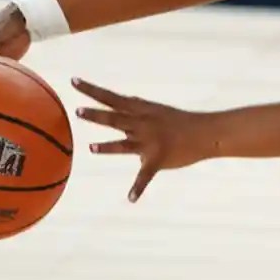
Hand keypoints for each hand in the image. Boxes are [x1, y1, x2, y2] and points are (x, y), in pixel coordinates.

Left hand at [72, 77, 216, 202]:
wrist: (205, 133)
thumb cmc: (181, 122)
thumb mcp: (157, 111)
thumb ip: (137, 111)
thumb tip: (123, 102)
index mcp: (141, 111)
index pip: (112, 98)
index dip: (92, 90)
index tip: (74, 81)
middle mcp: (143, 124)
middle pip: (115, 119)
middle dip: (96, 115)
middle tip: (78, 111)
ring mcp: (150, 142)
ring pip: (124, 144)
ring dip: (108, 147)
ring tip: (91, 148)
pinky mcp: (158, 159)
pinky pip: (145, 176)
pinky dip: (138, 188)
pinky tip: (131, 199)